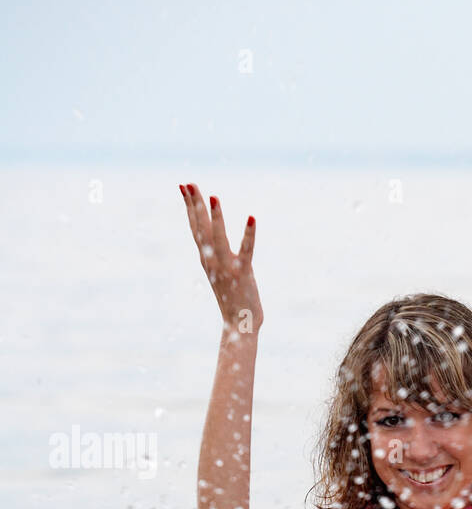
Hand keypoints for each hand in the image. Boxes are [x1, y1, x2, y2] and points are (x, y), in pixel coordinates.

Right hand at [180, 183, 263, 333]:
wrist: (239, 325)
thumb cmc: (233, 301)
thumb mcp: (221, 274)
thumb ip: (217, 259)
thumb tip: (212, 246)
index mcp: (206, 259)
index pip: (195, 227)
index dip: (189, 206)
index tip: (183, 186)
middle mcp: (212, 261)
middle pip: (201, 228)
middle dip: (195, 204)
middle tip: (189, 182)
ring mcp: (226, 267)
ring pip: (218, 237)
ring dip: (215, 216)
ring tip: (213, 196)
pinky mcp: (243, 273)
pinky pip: (246, 250)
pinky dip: (249, 234)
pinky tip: (251, 218)